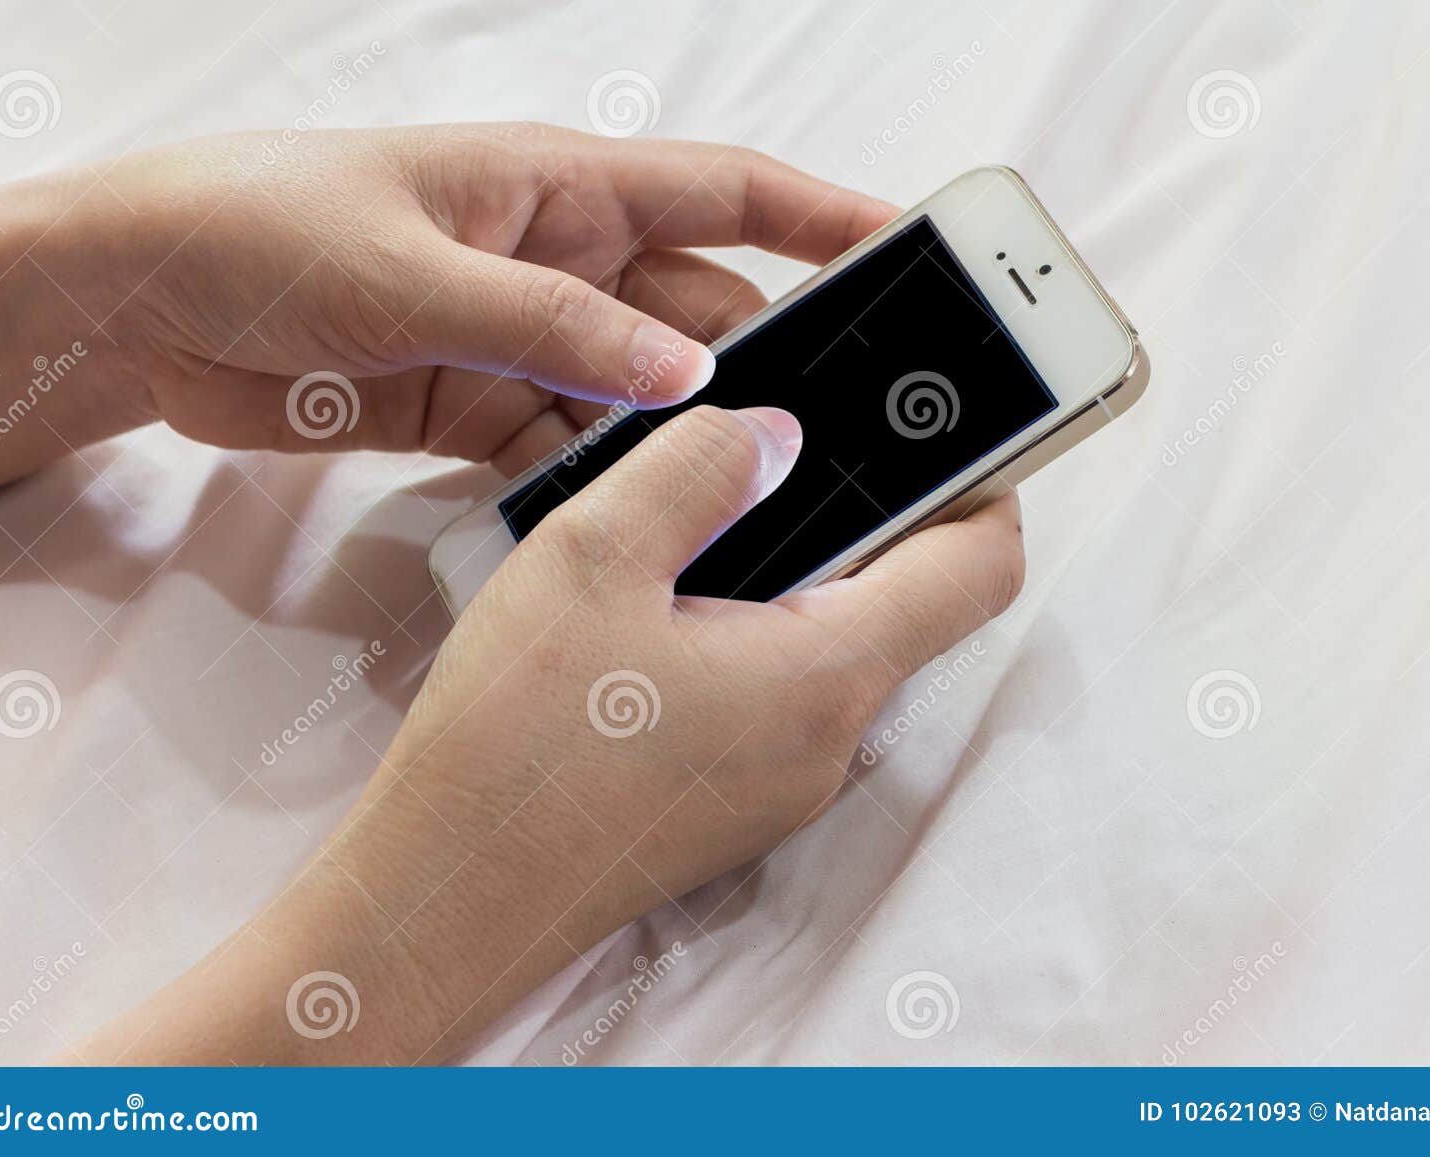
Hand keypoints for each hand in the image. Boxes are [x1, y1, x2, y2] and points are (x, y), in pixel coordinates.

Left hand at [0, 124, 894, 489]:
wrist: (140, 303)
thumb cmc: (263, 230)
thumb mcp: (416, 275)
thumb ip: (552, 329)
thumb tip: (683, 381)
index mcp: (558, 186)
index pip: (727, 193)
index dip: (826, 221)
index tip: (911, 258)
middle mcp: (559, 260)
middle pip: (702, 315)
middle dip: (776, 368)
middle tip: (848, 431)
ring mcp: (524, 339)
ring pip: (643, 397)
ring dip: (691, 443)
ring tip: (761, 498)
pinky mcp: (480, 407)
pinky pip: (572, 450)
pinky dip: (608, 485)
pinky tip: (650, 526)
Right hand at [73, 404, 1024, 1063]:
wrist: (445, 901)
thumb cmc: (513, 741)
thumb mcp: (590, 558)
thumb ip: (697, 469)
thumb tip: (775, 434)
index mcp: (827, 671)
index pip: (982, 566)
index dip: (984, 482)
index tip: (938, 430)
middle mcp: (832, 740)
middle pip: (910, 604)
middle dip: (863, 518)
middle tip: (780, 453)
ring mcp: (788, 786)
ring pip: (836, 649)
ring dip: (793, 578)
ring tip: (698, 526)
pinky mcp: (737, 805)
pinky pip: (781, 697)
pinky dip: (750, 637)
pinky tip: (657, 612)